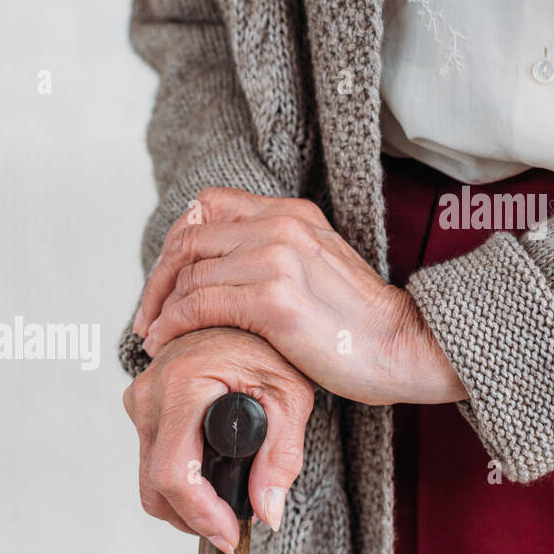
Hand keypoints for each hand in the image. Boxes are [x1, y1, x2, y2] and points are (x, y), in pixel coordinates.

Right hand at [122, 327, 314, 552]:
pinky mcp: (139, 403)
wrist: (242, 305)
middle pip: (153, 485)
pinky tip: (209, 473)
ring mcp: (138, 398)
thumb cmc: (269, 343)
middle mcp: (148, 393)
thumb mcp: (291, 396)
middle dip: (191, 517)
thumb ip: (282, 457)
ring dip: (184, 500)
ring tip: (224, 500)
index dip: (199, 515)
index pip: (172, 473)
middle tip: (230, 528)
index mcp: (182, 386)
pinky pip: (150, 456)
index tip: (228, 535)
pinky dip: (176, 477)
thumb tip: (266, 512)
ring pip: (148, 476)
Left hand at [133, 188, 466, 405]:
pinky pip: (200, 305)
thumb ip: (271, 254)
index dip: (175, 245)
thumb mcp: (314, 265)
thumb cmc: (358, 321)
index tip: (164, 283)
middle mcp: (281, 226)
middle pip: (188, 239)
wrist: (406, 347)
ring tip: (154, 337)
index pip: (204, 206)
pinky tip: (165, 343)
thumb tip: (218, 269)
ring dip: (161, 309)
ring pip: (190, 275)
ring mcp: (277, 260)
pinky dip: (173, 325)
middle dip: (158, 281)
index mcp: (289, 212)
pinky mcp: (274, 300)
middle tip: (147, 316)